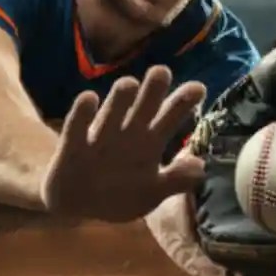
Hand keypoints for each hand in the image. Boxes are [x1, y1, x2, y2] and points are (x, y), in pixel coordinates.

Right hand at [40, 65, 206, 222]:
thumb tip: (201, 166)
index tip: (199, 88)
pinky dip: (82, 114)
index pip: (169, 118)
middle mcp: (127, 134)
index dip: (183, 104)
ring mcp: (101, 137)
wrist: (77, 204)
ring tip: (129, 84)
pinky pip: (77, 127)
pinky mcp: (74, 145)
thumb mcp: (152, 192)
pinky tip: (89, 98)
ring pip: (112, 112)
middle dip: (153, 90)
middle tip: (162, 72)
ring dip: (119, 99)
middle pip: (143, 108)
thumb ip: (176, 180)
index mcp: (149, 143)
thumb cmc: (119, 192)